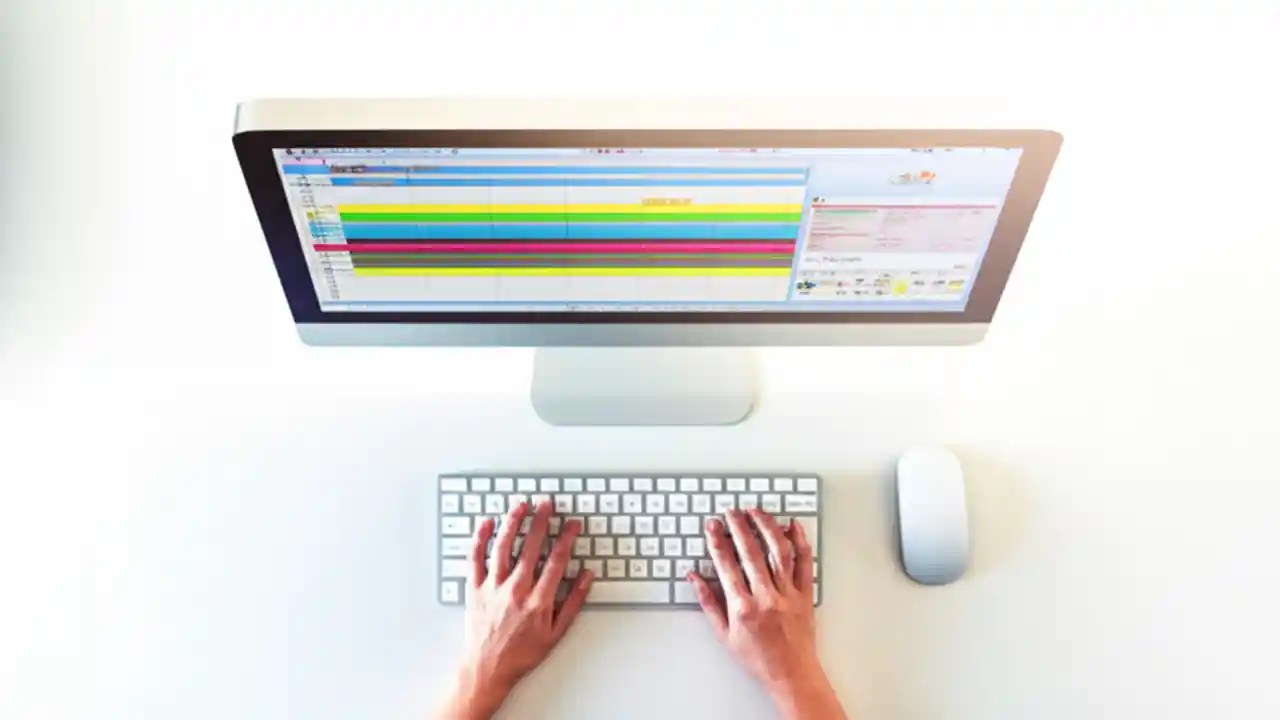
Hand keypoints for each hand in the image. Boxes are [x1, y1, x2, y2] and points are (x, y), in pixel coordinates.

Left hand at [436, 500, 593, 719]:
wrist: (487, 669)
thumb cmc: (521, 654)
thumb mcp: (556, 633)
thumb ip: (574, 603)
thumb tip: (587, 577)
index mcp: (538, 601)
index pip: (556, 560)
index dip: (567, 538)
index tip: (572, 524)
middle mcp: (515, 590)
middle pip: (531, 547)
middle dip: (541, 521)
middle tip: (547, 504)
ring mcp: (493, 588)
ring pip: (503, 547)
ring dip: (513, 522)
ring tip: (521, 505)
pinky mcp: (475, 589)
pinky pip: (475, 559)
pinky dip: (480, 539)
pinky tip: (487, 524)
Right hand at [689, 508, 845, 719]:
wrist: (791, 674)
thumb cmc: (758, 658)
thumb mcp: (724, 634)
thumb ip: (709, 602)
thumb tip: (694, 577)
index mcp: (743, 608)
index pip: (726, 565)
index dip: (717, 541)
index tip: (712, 526)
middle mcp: (766, 598)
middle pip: (750, 552)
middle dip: (738, 527)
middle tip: (731, 512)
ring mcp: (788, 594)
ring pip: (778, 552)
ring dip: (766, 527)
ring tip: (756, 512)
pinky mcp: (805, 595)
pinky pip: (805, 563)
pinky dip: (800, 541)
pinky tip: (792, 526)